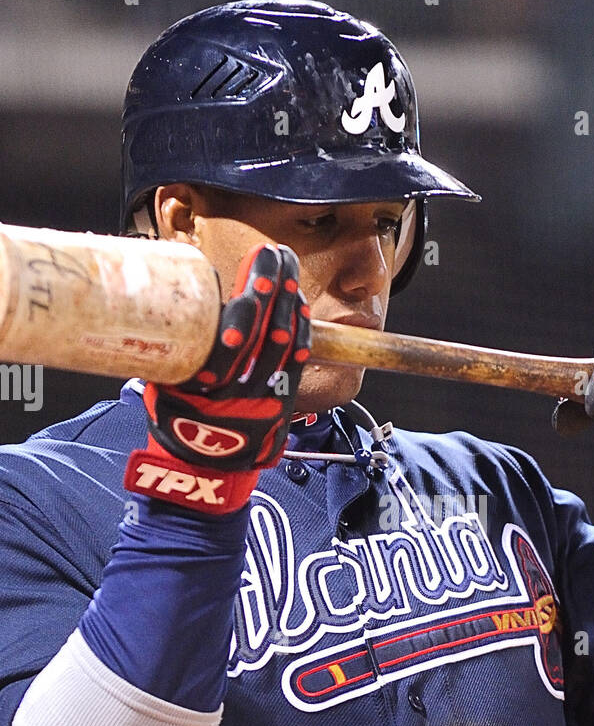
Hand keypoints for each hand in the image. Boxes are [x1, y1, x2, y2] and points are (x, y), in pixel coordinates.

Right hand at [124, 243, 310, 513]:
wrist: (201, 470)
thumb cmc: (175, 419)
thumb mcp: (161, 382)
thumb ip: (174, 342)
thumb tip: (184, 283)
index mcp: (199, 388)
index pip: (232, 338)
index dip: (251, 300)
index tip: (257, 261)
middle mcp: (236, 397)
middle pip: (266, 337)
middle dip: (275, 290)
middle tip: (276, 255)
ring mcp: (263, 404)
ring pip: (285, 349)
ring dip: (290, 306)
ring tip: (289, 272)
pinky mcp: (282, 407)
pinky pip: (297, 366)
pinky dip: (301, 334)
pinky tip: (300, 308)